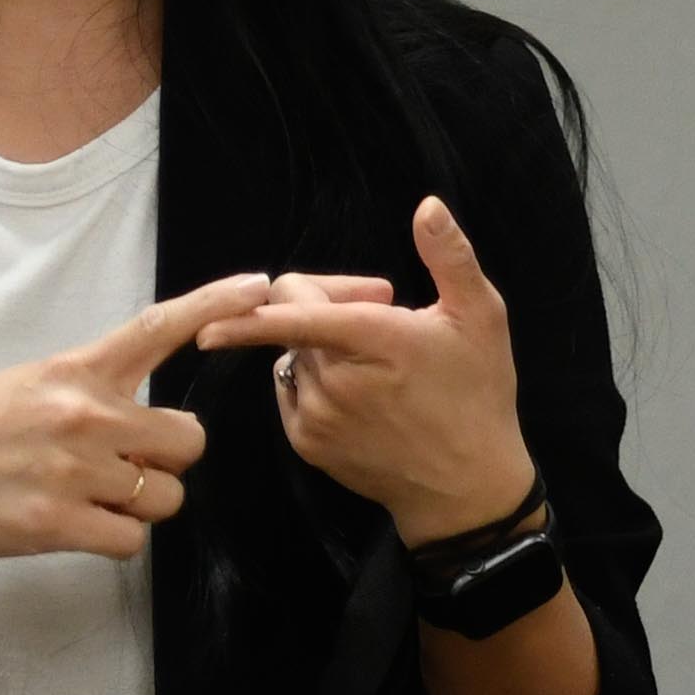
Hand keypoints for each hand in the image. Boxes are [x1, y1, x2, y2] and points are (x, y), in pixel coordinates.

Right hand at [0, 274, 279, 566]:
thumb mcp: (32, 385)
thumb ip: (94, 390)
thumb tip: (152, 421)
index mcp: (76, 371)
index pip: (158, 327)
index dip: (215, 303)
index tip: (261, 285)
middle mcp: (83, 414)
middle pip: (189, 442)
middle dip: (165, 460)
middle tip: (118, 466)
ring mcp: (73, 470)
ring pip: (165, 497)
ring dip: (138, 504)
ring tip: (84, 495)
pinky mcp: (58, 523)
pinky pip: (132, 540)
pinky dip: (112, 540)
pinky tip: (73, 524)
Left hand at [243, 198, 535, 548]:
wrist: (466, 488)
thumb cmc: (478, 395)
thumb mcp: (481, 317)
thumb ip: (450, 257)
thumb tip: (427, 206)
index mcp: (372, 338)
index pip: (291, 310)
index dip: (252, 307)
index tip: (214, 313)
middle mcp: (333, 378)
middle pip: (292, 320)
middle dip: (324, 302)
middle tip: (380, 304)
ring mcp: (315, 415)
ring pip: (292, 356)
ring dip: (321, 346)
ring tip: (375, 355)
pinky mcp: (307, 443)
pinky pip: (292, 391)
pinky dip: (314, 380)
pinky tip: (360, 389)